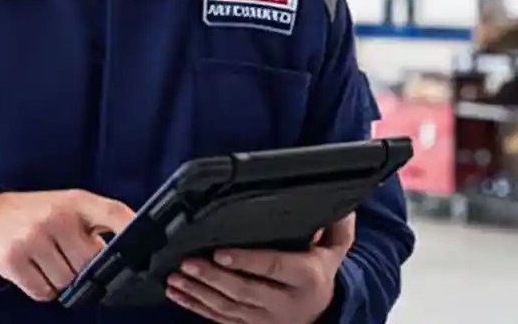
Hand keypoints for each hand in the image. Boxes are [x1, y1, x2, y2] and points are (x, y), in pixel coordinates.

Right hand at [0, 189, 133, 301]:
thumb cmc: (41, 213)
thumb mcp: (71, 206)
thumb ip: (100, 223)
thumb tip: (134, 253)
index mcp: (75, 201)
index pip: (114, 213)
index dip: (132, 230)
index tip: (148, 246)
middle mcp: (54, 217)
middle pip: (90, 264)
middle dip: (83, 267)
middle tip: (69, 256)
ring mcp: (31, 238)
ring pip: (66, 282)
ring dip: (62, 280)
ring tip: (50, 260)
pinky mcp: (12, 260)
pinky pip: (43, 293)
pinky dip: (44, 288)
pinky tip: (36, 270)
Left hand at [165, 214, 355, 322]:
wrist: (322, 315)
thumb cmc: (318, 273)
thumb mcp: (333, 251)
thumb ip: (336, 228)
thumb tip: (342, 205)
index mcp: (306, 279)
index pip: (274, 268)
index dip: (246, 261)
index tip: (220, 252)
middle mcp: (285, 303)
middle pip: (245, 291)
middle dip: (212, 277)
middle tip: (187, 262)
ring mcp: (266, 320)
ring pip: (228, 308)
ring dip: (198, 293)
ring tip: (175, 276)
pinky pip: (219, 319)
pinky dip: (195, 306)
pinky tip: (176, 292)